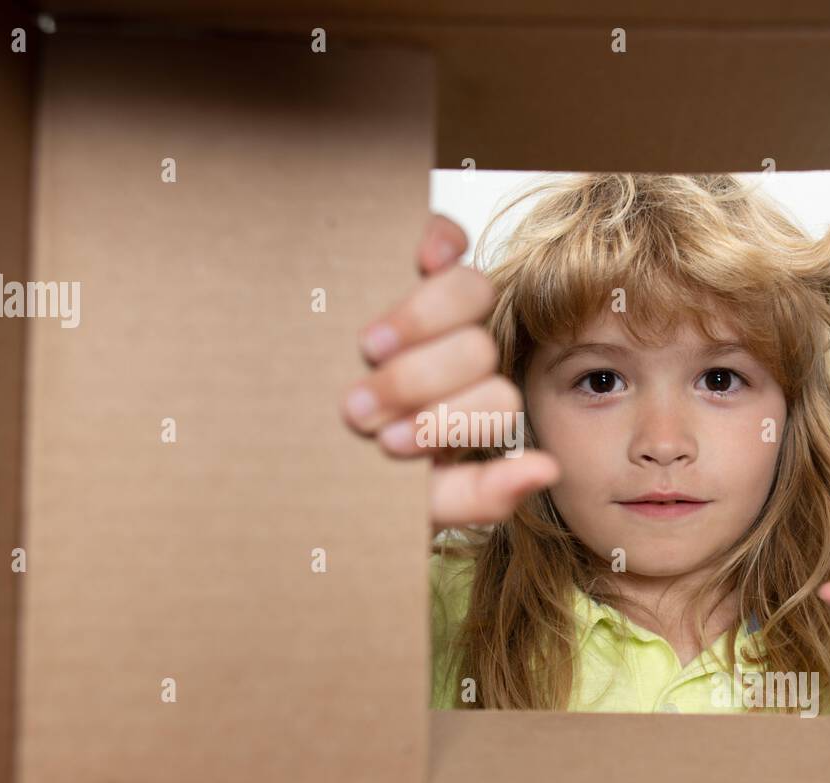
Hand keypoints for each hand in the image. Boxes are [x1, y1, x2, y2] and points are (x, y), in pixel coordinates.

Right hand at [339, 213, 559, 533]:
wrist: (285, 441)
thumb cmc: (350, 466)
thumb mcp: (409, 500)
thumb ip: (476, 496)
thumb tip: (545, 468)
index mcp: (468, 411)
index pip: (497, 403)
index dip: (450, 421)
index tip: (390, 444)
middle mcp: (462, 357)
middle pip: (478, 350)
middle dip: (418, 383)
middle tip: (360, 407)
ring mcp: (438, 305)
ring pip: (471, 291)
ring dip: (420, 324)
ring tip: (368, 351)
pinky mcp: (407, 260)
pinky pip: (448, 235)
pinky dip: (439, 243)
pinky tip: (417, 262)